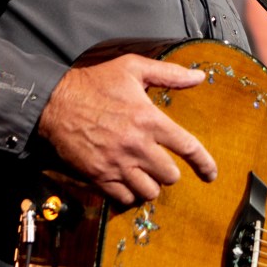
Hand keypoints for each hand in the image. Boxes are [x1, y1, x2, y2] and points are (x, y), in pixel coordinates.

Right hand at [37, 54, 215, 204]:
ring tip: (145, 173)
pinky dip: (129, 193)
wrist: (56, 102)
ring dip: (151, 185)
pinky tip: (127, 180)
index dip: (204, 163)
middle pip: (171, 175)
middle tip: (160, 161)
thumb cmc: (95, 83)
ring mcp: (118, 164)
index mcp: (149, 119)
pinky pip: (125, 198)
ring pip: (150, 192)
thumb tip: (198, 77)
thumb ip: (168, 74)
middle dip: (169, 170)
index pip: (187, 147)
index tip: (211, 173)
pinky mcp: (100, 176)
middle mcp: (137, 145)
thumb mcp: (133, 68)